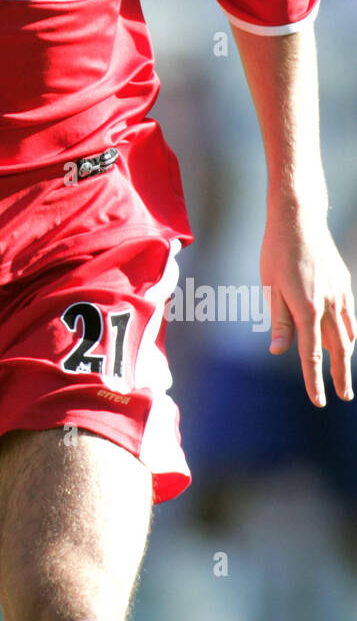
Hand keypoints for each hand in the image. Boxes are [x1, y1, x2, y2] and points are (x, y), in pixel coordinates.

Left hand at [261, 208, 354, 405]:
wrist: (300, 220)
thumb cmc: (278, 252)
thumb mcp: (270, 287)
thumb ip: (279, 322)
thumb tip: (278, 350)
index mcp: (306, 308)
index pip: (311, 355)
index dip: (314, 380)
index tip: (318, 400)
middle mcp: (328, 304)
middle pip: (339, 350)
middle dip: (340, 376)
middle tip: (342, 396)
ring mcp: (340, 294)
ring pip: (349, 334)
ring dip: (346, 356)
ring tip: (342, 372)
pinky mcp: (344, 283)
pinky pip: (351, 316)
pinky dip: (350, 333)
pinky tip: (345, 340)